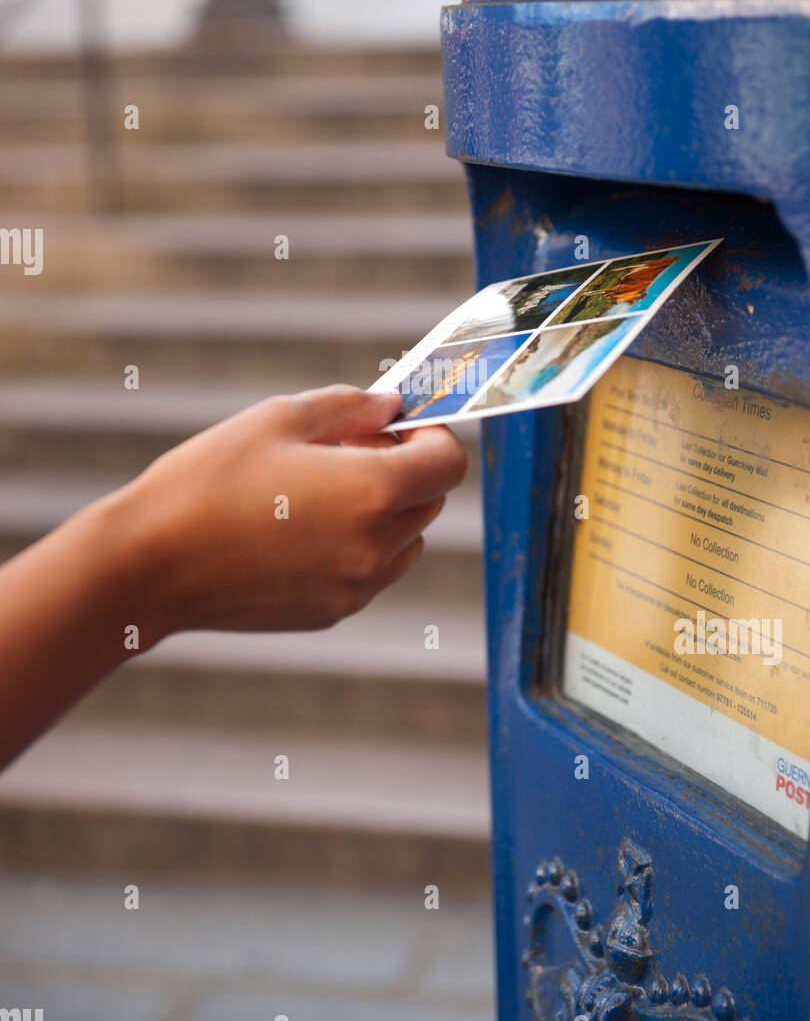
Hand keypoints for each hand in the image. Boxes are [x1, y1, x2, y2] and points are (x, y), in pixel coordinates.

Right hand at [119, 385, 466, 642]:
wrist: (150, 564)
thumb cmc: (208, 481)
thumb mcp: (279, 419)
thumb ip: (350, 407)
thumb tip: (392, 407)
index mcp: (371, 491)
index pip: (447, 462)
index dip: (432, 435)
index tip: (399, 424)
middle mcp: (374, 546)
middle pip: (430, 501)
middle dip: (407, 468)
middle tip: (351, 446)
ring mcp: (355, 587)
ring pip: (405, 541)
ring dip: (386, 510)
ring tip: (323, 489)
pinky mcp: (331, 613)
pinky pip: (371, 573)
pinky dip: (359, 546)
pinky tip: (302, 527)